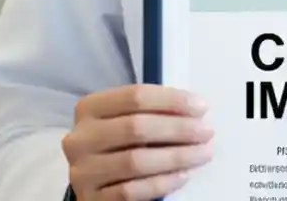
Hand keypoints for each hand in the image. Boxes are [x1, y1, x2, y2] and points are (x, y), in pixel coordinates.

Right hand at [63, 85, 214, 200]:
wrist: (93, 178)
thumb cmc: (117, 142)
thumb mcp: (126, 119)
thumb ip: (152, 111)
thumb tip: (194, 110)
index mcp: (89, 108)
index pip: (134, 96)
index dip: (172, 100)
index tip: (201, 107)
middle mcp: (80, 138)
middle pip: (135, 127)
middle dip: (178, 129)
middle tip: (206, 132)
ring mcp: (82, 171)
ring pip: (135, 161)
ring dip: (176, 157)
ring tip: (202, 154)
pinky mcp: (91, 198)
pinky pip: (131, 191)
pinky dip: (162, 182)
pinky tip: (182, 175)